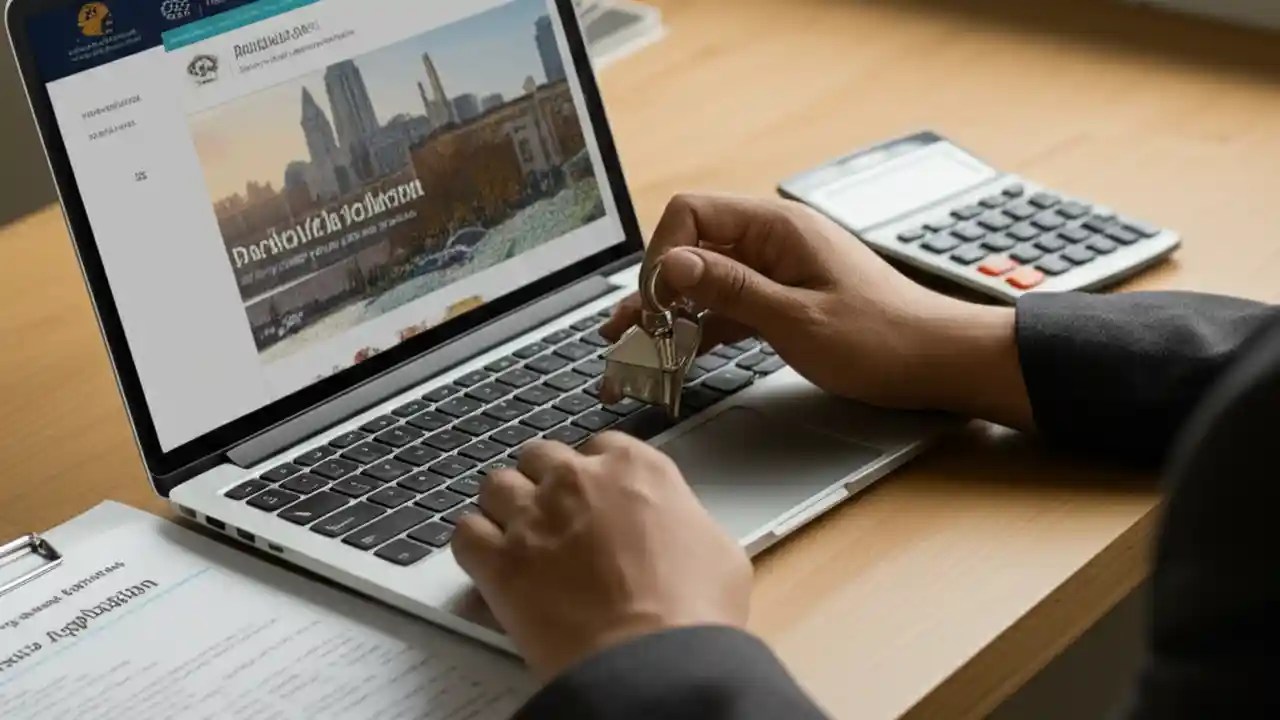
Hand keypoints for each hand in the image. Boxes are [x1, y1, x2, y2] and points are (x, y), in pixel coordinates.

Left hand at [452, 433, 751, 680]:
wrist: (654, 661)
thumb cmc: (694, 612)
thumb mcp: (718, 549)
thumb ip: (686, 522)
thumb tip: (680, 533)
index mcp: (637, 468)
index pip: (601, 446)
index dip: (594, 473)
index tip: (595, 495)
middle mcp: (579, 480)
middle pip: (541, 456)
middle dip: (545, 483)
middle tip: (554, 516)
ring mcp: (534, 516)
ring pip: (497, 486)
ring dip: (504, 507)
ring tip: (516, 536)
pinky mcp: (499, 560)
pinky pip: (465, 532)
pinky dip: (474, 544)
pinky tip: (489, 561)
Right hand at [601, 194, 1031, 428]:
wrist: (937, 363)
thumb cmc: (883, 339)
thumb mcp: (797, 319)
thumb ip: (730, 289)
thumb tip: (671, 266)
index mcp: (776, 228)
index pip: (690, 214)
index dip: (662, 256)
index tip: (655, 304)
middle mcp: (771, 241)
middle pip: (690, 250)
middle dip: (652, 291)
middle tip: (626, 335)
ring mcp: (775, 271)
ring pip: (703, 283)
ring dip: (668, 315)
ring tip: (633, 349)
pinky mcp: (781, 301)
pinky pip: (727, 307)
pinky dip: (699, 329)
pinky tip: (676, 354)